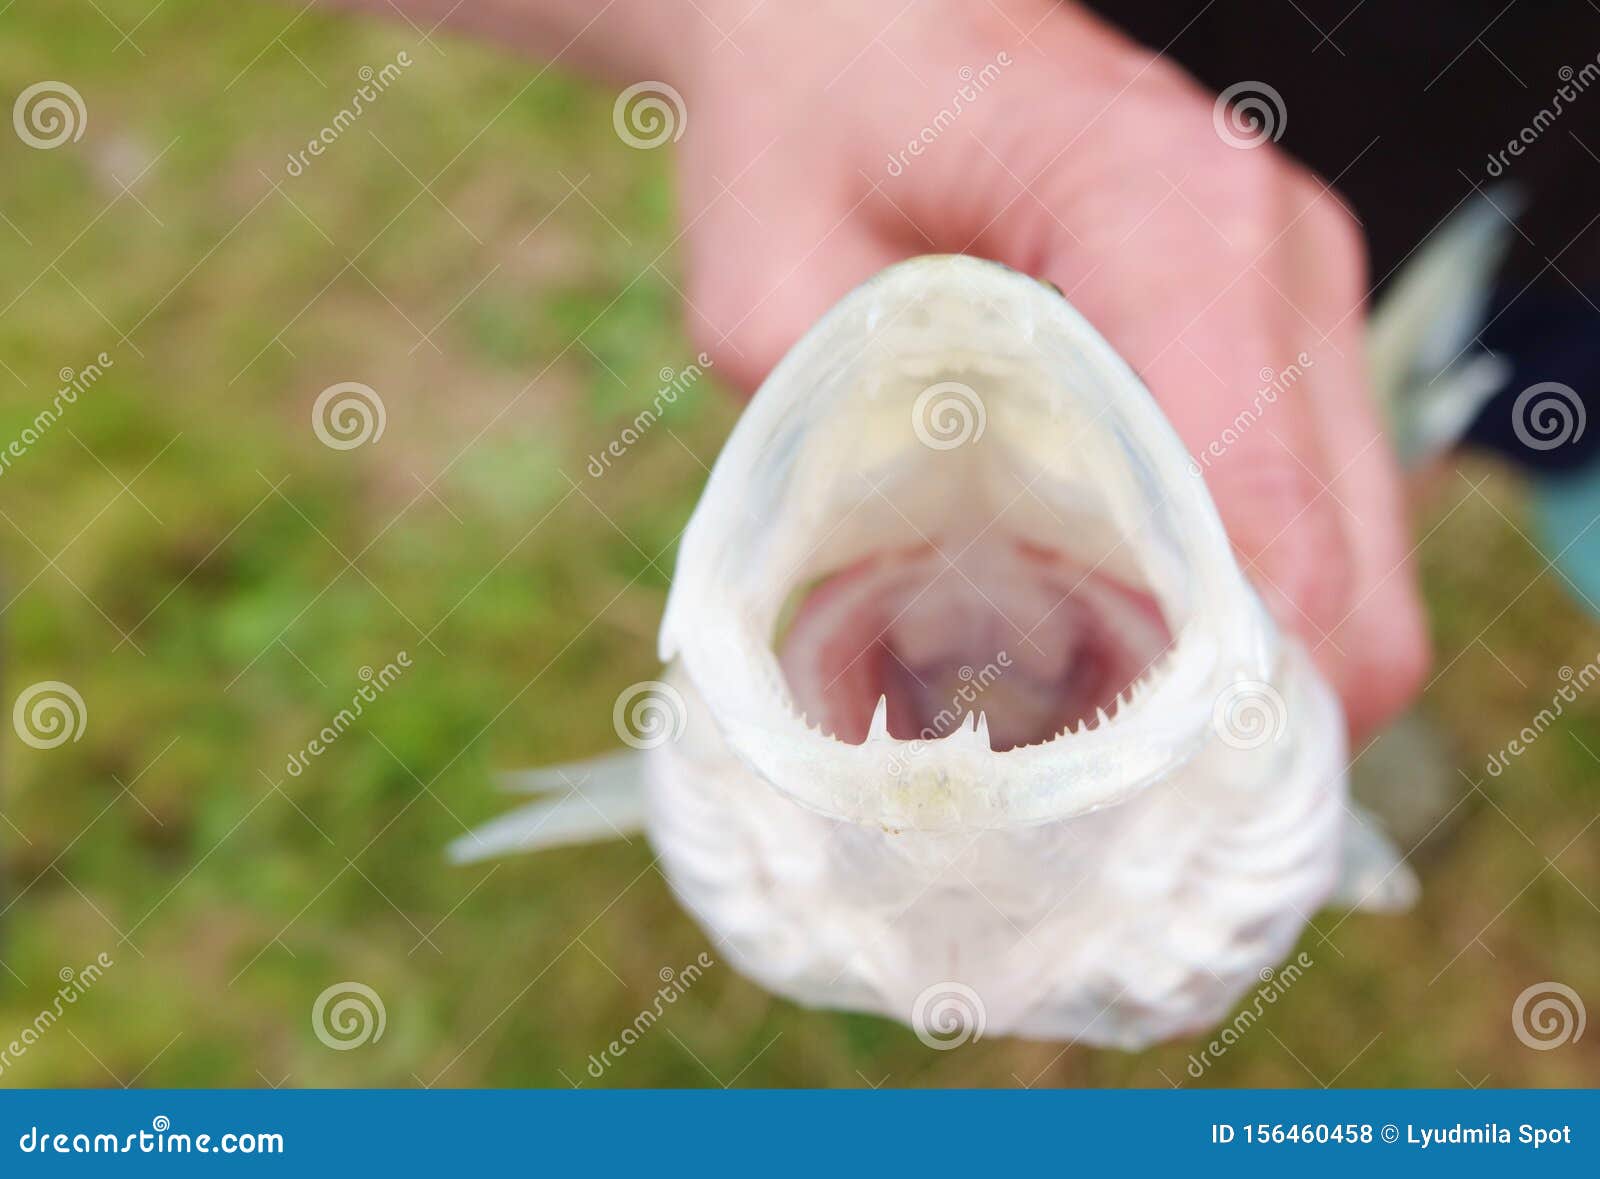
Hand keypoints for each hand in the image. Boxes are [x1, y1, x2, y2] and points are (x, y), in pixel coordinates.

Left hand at [672, 0, 1428, 739]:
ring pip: (1349, 559)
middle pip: (1351, 572)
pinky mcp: (1278, 330)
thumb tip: (919, 662)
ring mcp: (1296, 294)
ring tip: (1096, 723)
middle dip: (1240, 716)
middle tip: (1102, 793)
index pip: (1261, 512)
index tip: (1109, 793)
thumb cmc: (805, 125)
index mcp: (1162, 218)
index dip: (1208, 694)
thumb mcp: (770, 295)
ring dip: (1240, 670)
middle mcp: (1272, 255)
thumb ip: (845, 467)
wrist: (855, 24)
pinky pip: (1307, 514)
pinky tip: (1116, 632)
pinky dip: (1234, 605)